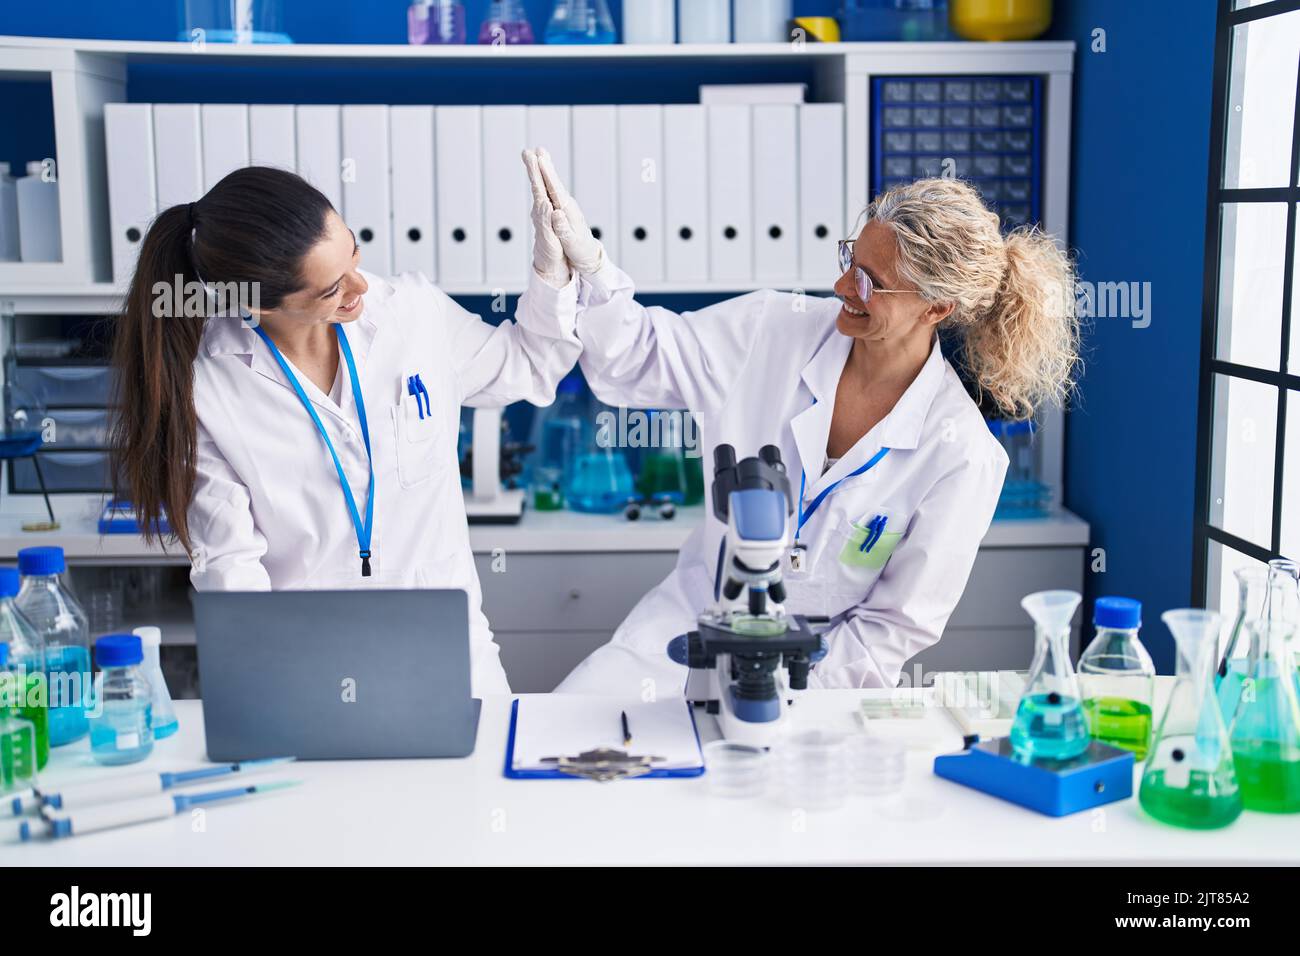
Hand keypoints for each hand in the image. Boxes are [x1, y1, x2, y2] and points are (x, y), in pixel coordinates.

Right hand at [522, 147, 603, 276]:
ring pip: (552, 183)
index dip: (546, 174)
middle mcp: (566, 204)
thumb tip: (556, 213)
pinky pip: (552, 189)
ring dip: (545, 169)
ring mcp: (564, 204)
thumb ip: (563, 228)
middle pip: (552, 182)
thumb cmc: (580, 249)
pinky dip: (547, 179)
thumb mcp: (571, 242)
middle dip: (543, 166)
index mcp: (566, 210)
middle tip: (535, 149)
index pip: (554, 189)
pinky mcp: (562, 207)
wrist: (588, 252)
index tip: (538, 160)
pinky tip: (543, 173)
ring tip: (538, 155)